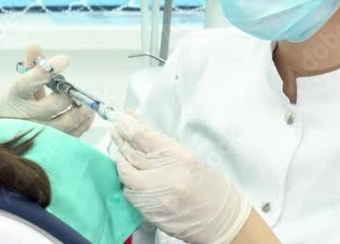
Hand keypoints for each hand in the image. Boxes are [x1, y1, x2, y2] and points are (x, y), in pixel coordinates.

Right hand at [0, 45, 94, 136]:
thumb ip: (32, 65)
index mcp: (15, 96)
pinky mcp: (49, 146)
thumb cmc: (20, 104)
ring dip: (80, 112)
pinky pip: (70, 137)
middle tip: (75, 91)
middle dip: (68, 96)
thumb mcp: (23, 84)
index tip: (64, 60)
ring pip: (64, 124)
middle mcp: (24, 116)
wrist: (11, 134)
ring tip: (86, 105)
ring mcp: (37, 133)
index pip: (29, 81)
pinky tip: (86, 116)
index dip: (47, 70)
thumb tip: (34, 45)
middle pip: (52, 106)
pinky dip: (82, 125)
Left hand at [111, 113, 252, 243]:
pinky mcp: (151, 213)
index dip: (130, 126)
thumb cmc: (213, 188)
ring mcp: (157, 197)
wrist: (223, 221)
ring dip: (120, 160)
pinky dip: (127, 182)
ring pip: (126, 174)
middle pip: (132, 153)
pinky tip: (127, 174)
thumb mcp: (193, 159)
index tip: (123, 118)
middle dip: (121, 139)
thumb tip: (143, 134)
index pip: (144, 137)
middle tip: (116, 129)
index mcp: (181, 158)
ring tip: (119, 150)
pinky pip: (130, 194)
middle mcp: (167, 176)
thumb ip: (166, 148)